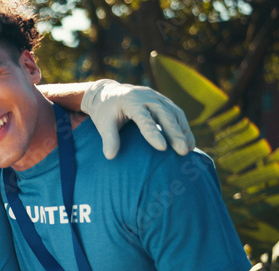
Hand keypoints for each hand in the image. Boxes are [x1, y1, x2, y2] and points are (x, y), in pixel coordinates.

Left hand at [81, 79, 195, 158]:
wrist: (108, 93)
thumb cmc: (105, 111)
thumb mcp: (103, 124)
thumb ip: (108, 139)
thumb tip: (110, 157)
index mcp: (131, 101)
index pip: (144, 118)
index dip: (153, 133)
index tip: (162, 148)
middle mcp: (146, 97)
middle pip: (164, 115)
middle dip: (175, 133)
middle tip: (182, 151)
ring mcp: (156, 97)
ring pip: (174, 113)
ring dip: (183, 131)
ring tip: (187, 149)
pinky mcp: (162, 100)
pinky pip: (176, 112)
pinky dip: (183, 126)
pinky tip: (187, 142)